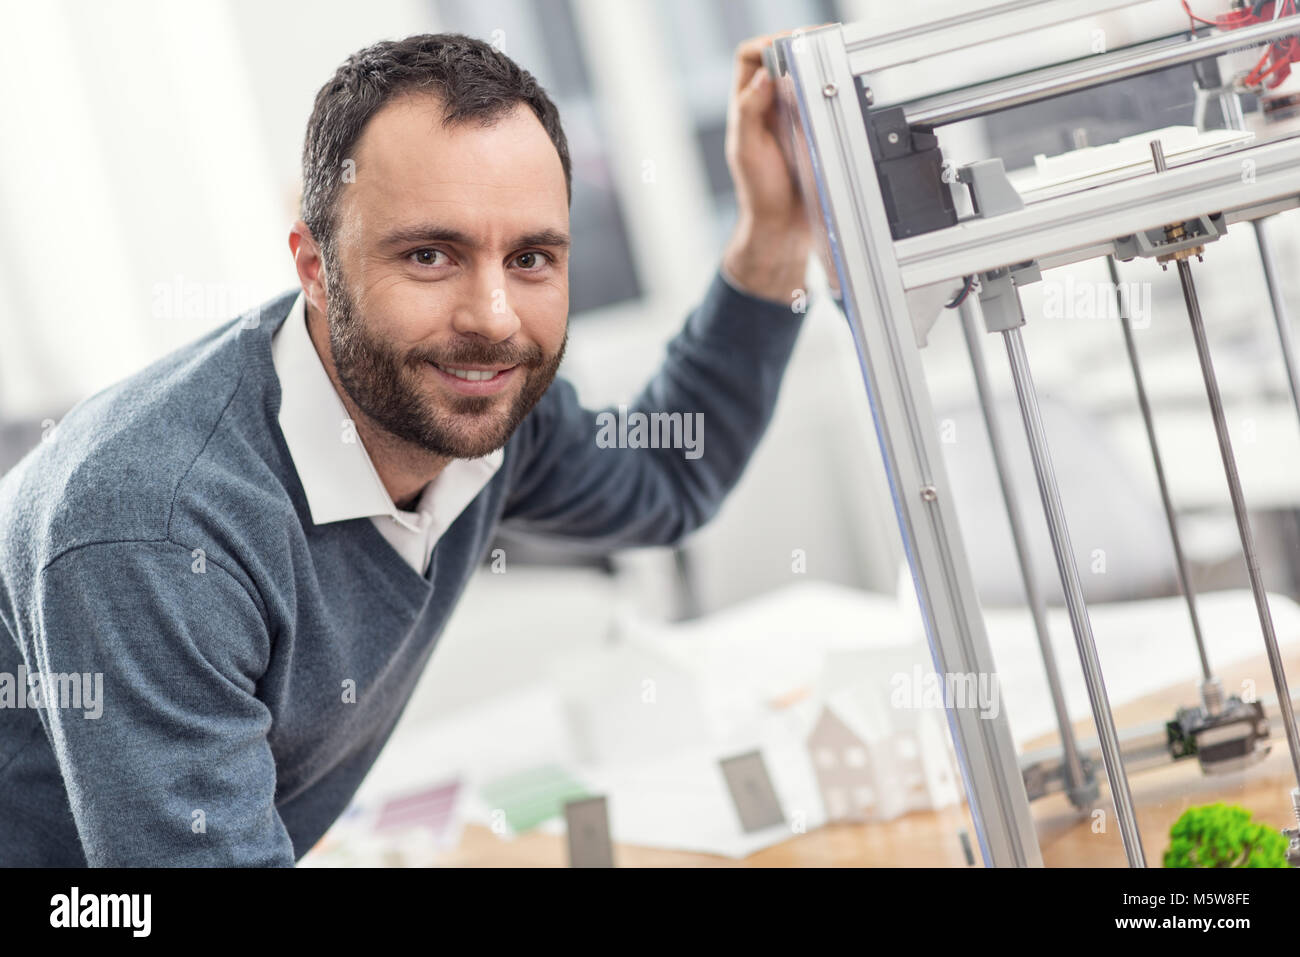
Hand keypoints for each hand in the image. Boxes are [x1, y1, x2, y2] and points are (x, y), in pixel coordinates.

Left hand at [721, 31, 814, 304]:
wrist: (783, 227)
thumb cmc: (760, 194)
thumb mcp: (746, 151)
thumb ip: (748, 112)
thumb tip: (761, 76)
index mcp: (746, 107)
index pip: (749, 56)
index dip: (765, 44)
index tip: (786, 45)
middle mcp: (767, 107)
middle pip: (779, 58)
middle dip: (797, 45)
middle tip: (818, 46)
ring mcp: (791, 117)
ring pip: (802, 76)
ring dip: (816, 64)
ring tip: (832, 59)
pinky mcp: (813, 130)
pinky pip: (821, 99)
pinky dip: (830, 88)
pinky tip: (840, 88)